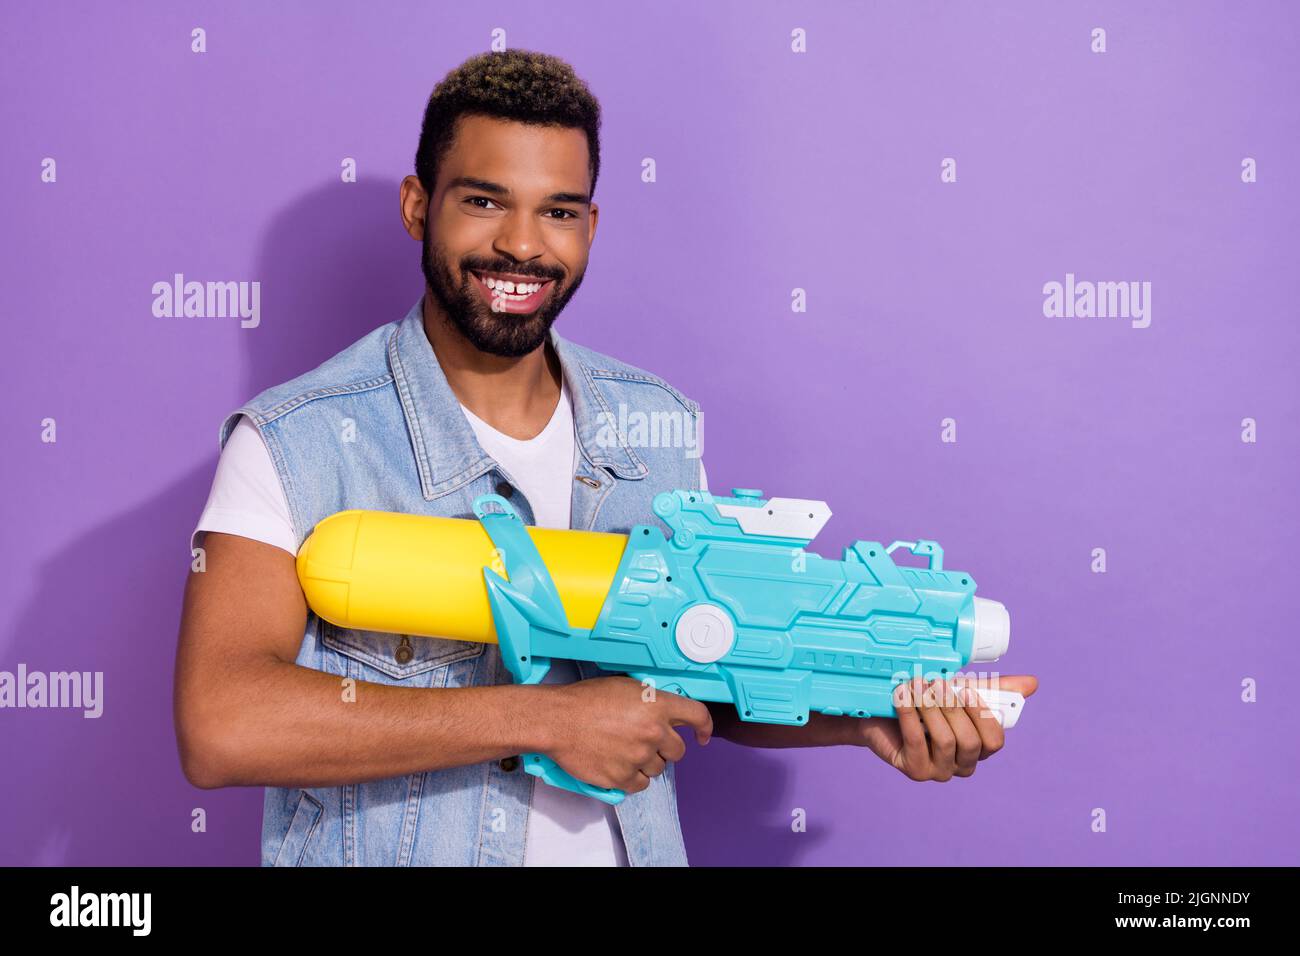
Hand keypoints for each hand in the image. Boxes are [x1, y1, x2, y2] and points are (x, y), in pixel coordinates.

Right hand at [542, 676, 713, 793]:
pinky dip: (631, 778)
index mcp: (657, 705)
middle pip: (678, 750)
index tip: (703, 736)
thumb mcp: (626, 687)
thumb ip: (651, 700)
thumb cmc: (585, 700)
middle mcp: (653, 732)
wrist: (557, 720)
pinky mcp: (623, 777)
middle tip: (646, 742)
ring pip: (658, 769)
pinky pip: (639, 785)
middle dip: (666, 748)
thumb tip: (665, 711)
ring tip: (624, 750)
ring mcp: (639, 757)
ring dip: (646, 763)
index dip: (705, 727)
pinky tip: (618, 764)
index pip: (698, 715)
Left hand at [852, 675, 1038, 781]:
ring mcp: (939, 771)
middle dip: (953, 708)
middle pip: (970, 741)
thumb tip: (1032, 683)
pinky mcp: (915, 770)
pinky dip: (910, 715)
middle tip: (936, 682)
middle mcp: (963, 765)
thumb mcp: (960, 690)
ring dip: (931, 708)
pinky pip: (917, 742)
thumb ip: (995, 688)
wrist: (881, 713)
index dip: (982, 715)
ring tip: (917, 684)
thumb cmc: (926, 702)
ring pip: (945, 741)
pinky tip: (902, 697)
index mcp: (979, 748)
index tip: (965, 689)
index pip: (994, 741)